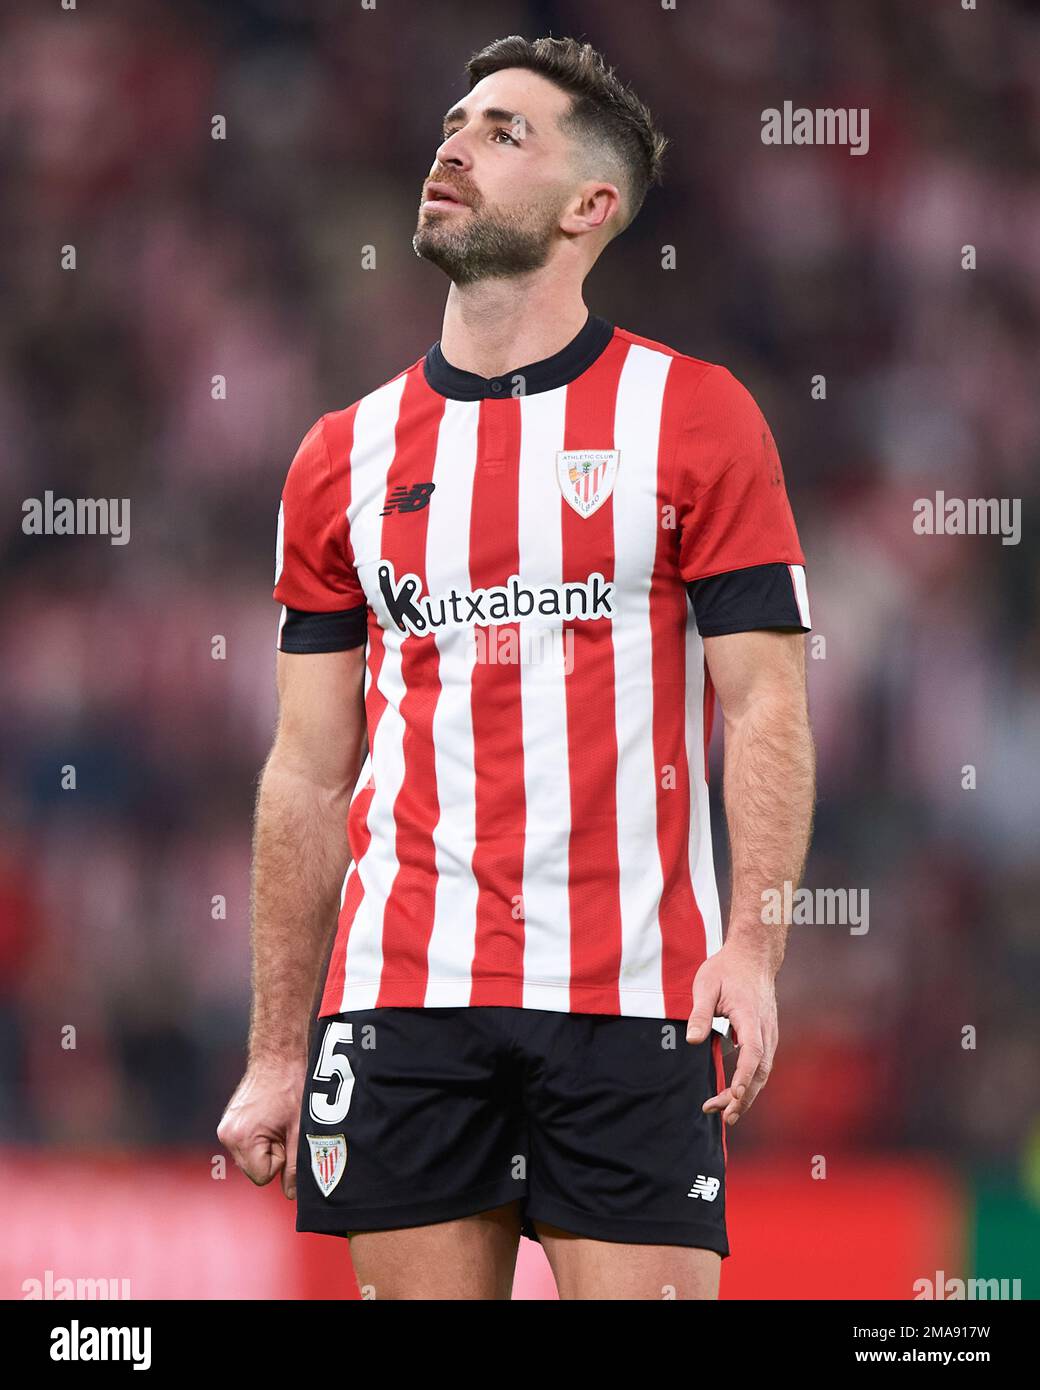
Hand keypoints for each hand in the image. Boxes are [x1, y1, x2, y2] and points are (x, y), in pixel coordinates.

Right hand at [217, 1060, 303, 1198]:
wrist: (278, 1057)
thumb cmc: (291, 1088)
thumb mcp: (299, 1129)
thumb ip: (296, 1165)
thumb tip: (291, 1194)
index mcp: (241, 1138)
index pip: (262, 1175)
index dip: (280, 1160)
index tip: (285, 1135)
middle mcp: (227, 1135)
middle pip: (254, 1169)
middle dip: (272, 1154)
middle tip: (282, 1127)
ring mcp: (225, 1127)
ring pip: (251, 1157)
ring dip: (265, 1146)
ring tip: (275, 1120)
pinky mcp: (229, 1121)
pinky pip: (246, 1144)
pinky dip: (259, 1137)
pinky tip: (268, 1117)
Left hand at [686, 940, 778, 1126]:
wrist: (753, 956)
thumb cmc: (727, 969)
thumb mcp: (706, 985)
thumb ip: (700, 1013)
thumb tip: (693, 1041)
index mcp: (751, 1017)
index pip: (752, 1053)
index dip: (744, 1077)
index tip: (734, 1096)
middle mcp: (766, 1029)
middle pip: (760, 1071)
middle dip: (744, 1097)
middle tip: (723, 1116)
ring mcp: (769, 1033)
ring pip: (763, 1071)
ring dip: (746, 1094)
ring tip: (724, 1111)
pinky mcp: (767, 1036)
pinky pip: (762, 1065)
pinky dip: (750, 1082)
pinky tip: (734, 1093)